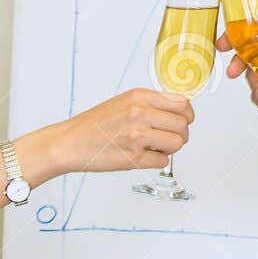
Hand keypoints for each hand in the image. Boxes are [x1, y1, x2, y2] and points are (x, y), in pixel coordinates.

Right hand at [51, 88, 191, 172]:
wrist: (70, 142)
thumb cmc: (95, 124)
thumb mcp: (124, 101)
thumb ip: (152, 103)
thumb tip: (180, 110)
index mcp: (139, 96)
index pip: (182, 103)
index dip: (187, 115)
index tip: (183, 121)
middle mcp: (139, 113)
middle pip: (183, 125)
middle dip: (180, 134)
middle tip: (168, 137)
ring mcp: (137, 136)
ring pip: (177, 144)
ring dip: (169, 148)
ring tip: (154, 146)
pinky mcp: (133, 158)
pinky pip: (163, 161)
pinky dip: (156, 161)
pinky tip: (142, 155)